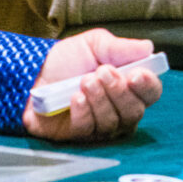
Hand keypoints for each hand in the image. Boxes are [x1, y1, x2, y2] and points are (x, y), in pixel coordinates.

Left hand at [21, 29, 162, 140]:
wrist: (32, 73)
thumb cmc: (66, 60)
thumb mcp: (94, 44)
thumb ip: (121, 47)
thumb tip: (148, 47)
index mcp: (127, 86)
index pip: (150, 93)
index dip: (148, 86)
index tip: (136, 74)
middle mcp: (118, 109)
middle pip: (135, 111)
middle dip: (119, 91)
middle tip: (102, 72)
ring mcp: (100, 126)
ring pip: (113, 122)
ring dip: (99, 99)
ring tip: (84, 80)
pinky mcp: (79, 137)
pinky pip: (90, 129)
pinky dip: (83, 111)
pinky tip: (74, 97)